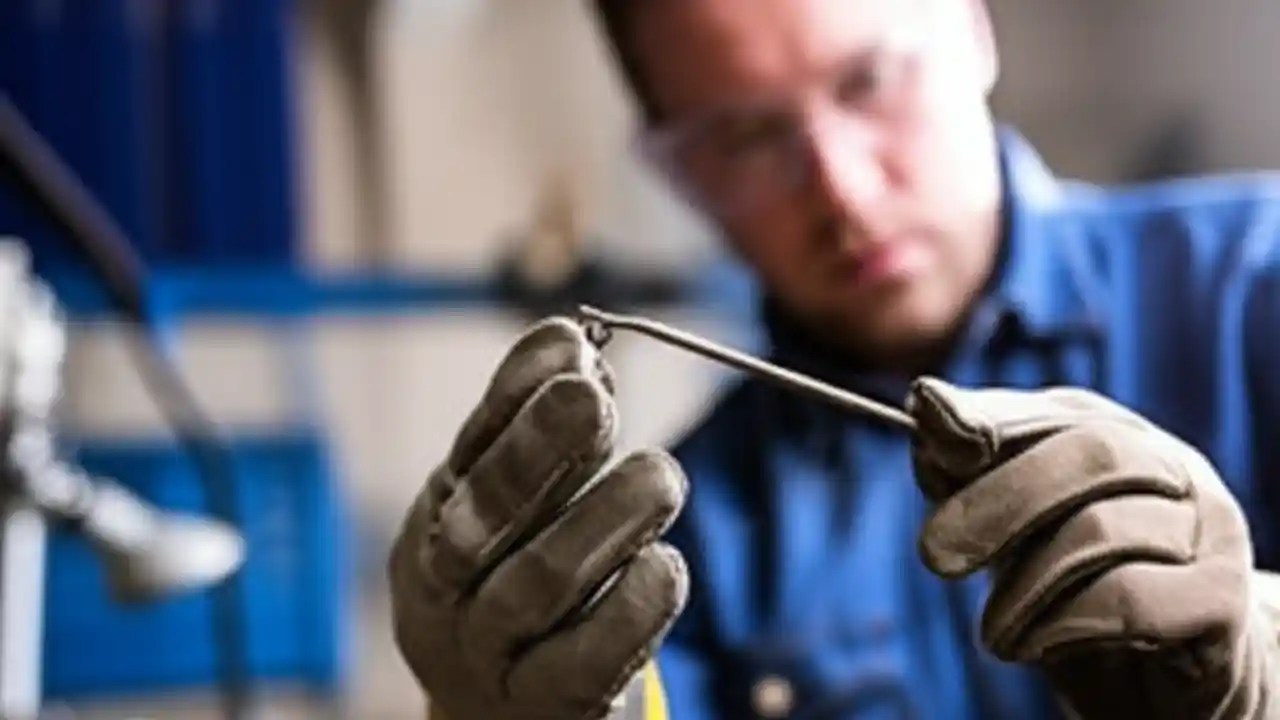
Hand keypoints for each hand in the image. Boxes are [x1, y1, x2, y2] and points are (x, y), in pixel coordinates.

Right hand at [388, 318, 688, 719]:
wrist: (495, 712)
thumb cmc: (510, 580)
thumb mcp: (508, 506)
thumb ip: (536, 431)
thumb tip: (570, 342)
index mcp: (439, 526)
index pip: (471, 456)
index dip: (515, 400)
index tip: (570, 345)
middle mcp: (449, 591)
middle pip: (486, 520)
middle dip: (540, 451)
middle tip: (596, 400)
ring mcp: (493, 655)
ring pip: (536, 586)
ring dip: (602, 521)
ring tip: (660, 475)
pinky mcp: (551, 706)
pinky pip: (585, 661)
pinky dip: (629, 610)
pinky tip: (665, 564)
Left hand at [907, 378, 1278, 718]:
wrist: (1168, 675)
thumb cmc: (1075, 587)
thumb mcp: (1014, 527)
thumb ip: (969, 468)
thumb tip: (926, 400)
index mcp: (1116, 434)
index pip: (1055, 410)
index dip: (991, 415)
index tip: (927, 415)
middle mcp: (1171, 466)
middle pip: (1090, 454)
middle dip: (1000, 500)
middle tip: (934, 555)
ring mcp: (1208, 527)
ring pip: (1103, 531)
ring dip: (1024, 587)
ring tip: (994, 632)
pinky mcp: (1219, 598)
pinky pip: (1130, 599)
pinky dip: (1065, 622)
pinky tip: (1036, 644)